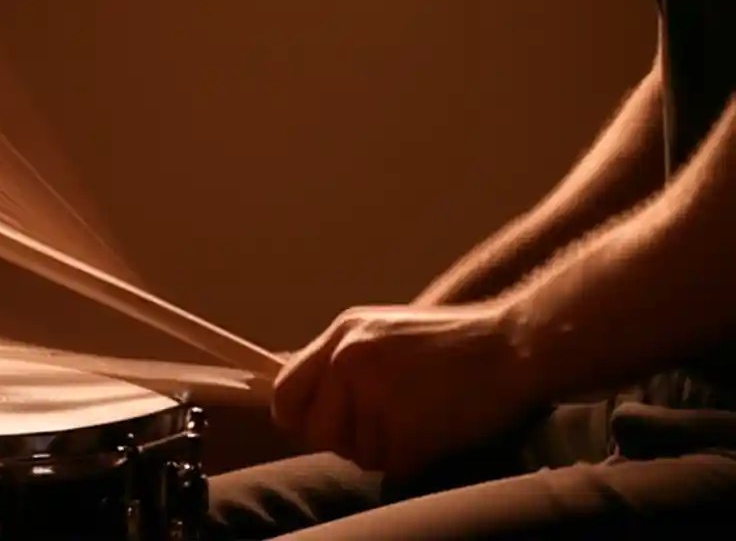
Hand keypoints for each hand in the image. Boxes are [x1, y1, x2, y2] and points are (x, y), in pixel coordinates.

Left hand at [271, 303, 543, 477]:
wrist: (515, 346)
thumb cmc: (456, 345)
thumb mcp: (385, 335)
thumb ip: (344, 365)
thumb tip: (311, 406)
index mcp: (342, 334)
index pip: (286, 392)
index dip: (300, 419)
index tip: (319, 428)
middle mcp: (349, 360)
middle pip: (315, 432)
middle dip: (346, 441)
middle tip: (384, 428)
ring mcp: (375, 392)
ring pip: (357, 454)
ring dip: (386, 450)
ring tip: (421, 416)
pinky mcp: (404, 424)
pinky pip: (392, 465)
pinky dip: (414, 458)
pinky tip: (437, 428)